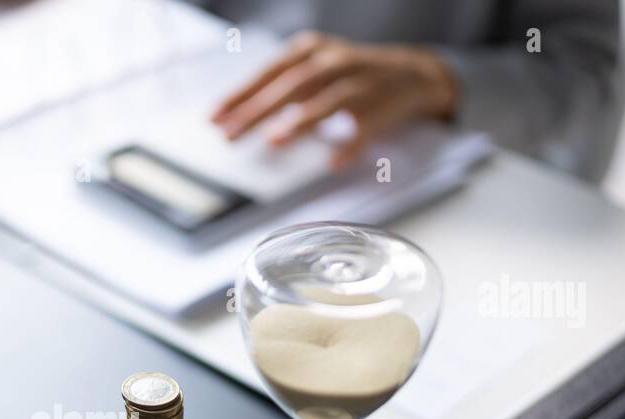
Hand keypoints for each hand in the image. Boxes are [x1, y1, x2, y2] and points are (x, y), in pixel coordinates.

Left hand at [211, 32, 456, 167]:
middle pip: (292, 86)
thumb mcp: (313, 68)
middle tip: (230, 135)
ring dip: (300, 121)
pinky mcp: (381, 108)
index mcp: (311, 50)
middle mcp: (334, 61)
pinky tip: (333, 162)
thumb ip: (279, 88)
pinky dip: (349, 145)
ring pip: (327, 101)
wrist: (410, 74)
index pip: (269, 72)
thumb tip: (236, 116)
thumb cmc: (349, 75)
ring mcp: (359, 83)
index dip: (240, 94)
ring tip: (275, 140)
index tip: (214, 117)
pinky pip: (364, 129)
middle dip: (258, 111)